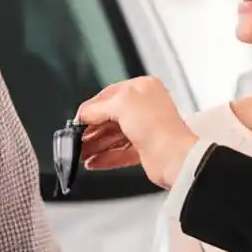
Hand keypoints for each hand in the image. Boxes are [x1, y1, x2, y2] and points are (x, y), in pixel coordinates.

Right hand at [75, 76, 197, 188]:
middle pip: (110, 117)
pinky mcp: (146, 150)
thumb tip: (83, 114)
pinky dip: (105, 158)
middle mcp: (145, 107)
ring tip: (81, 154)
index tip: (78, 120)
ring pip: (113, 136)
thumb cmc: (157, 126)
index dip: (91, 108)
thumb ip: (97, 107)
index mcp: (142, 88)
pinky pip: (120, 153)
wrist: (174, 157)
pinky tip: (93, 162)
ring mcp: (146, 129)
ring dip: (95, 146)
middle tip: (77, 139)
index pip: (109, 94)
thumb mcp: (120, 104)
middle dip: (92, 130)